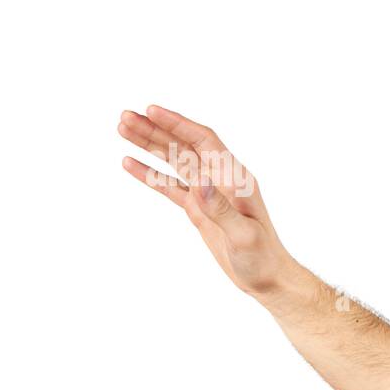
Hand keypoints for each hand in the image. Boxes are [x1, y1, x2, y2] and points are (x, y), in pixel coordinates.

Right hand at [119, 104, 295, 297]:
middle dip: (155, 129)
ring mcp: (207, 194)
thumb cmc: (262, 257)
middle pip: (184, 146)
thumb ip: (221, 209)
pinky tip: (129, 163)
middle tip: (123, 117)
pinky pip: (170, 186)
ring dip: (150, 145)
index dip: (178, 123)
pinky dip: (150, 174)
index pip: (204, 141)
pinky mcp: (198, 209)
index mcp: (235, 179)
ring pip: (175, 162)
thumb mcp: (244, 235)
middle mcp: (221, 180)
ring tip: (122, 128)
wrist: (267, 278)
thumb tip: (200, 181)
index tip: (150, 111)